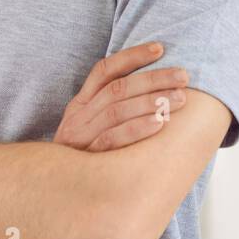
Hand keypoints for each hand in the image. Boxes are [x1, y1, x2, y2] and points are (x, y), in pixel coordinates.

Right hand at [53, 42, 188, 150]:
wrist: (55, 190)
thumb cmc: (83, 155)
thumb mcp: (89, 127)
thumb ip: (111, 108)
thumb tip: (153, 88)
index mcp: (81, 103)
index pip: (105, 70)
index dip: (133, 56)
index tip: (160, 48)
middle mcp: (79, 116)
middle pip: (118, 88)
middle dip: (154, 78)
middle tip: (183, 75)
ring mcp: (81, 136)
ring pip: (117, 110)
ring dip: (151, 101)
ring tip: (180, 98)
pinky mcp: (86, 157)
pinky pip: (112, 139)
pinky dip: (136, 128)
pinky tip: (159, 123)